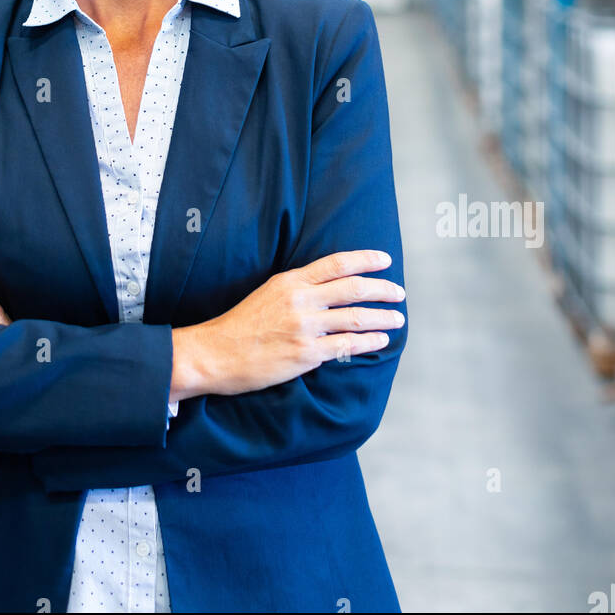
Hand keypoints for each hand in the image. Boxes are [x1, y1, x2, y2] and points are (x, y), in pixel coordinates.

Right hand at [171, 249, 404, 398]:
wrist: (215, 353)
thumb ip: (297, 289)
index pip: (336, 264)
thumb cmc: (241, 325)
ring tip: (397, 319)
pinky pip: (346, 345)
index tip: (385, 260)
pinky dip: (368, 342)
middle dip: (382, 289)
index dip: (365, 259)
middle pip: (353, 288)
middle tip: (399, 292)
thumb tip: (327, 289)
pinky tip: (380, 341)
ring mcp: (304, 327)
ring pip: (355, 317)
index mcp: (291, 281)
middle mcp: (300, 300)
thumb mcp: (267, 293)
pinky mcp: (306, 354)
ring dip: (382, 317)